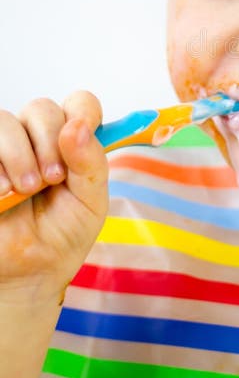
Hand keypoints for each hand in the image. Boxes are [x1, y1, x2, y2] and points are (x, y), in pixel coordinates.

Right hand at [0, 90, 108, 302]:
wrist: (29, 273)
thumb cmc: (63, 234)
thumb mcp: (91, 202)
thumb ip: (91, 163)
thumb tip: (77, 127)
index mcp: (71, 142)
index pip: (79, 104)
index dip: (83, 111)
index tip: (82, 133)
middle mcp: (37, 138)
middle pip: (41, 108)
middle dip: (49, 141)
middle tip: (53, 178)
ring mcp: (5, 148)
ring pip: (5, 120)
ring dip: (18, 154)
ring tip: (25, 189)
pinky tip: (2, 192)